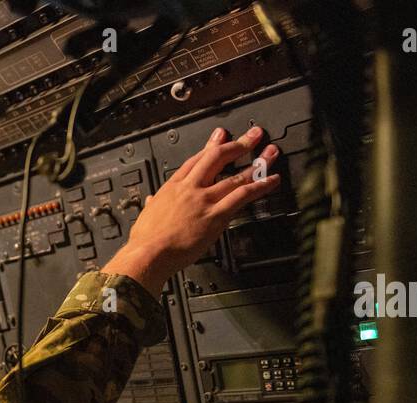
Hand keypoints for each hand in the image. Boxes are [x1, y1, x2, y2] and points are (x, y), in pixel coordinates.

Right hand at [103, 126, 281, 297]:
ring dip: (256, 163)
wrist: (147, 253)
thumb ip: (154, 204)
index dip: (211, 145)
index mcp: (173, 187)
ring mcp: (205, 200)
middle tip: (253, 135)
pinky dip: (260, 186)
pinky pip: (242, 196)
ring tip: (270, 154)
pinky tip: (271, 181)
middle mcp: (191, 188)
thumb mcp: (146, 215)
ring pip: (235, 175)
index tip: (221, 136)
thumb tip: (153, 200)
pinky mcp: (216, 216)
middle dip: (238, 144)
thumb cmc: (144, 240)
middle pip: (218, 158)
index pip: (196, 159)